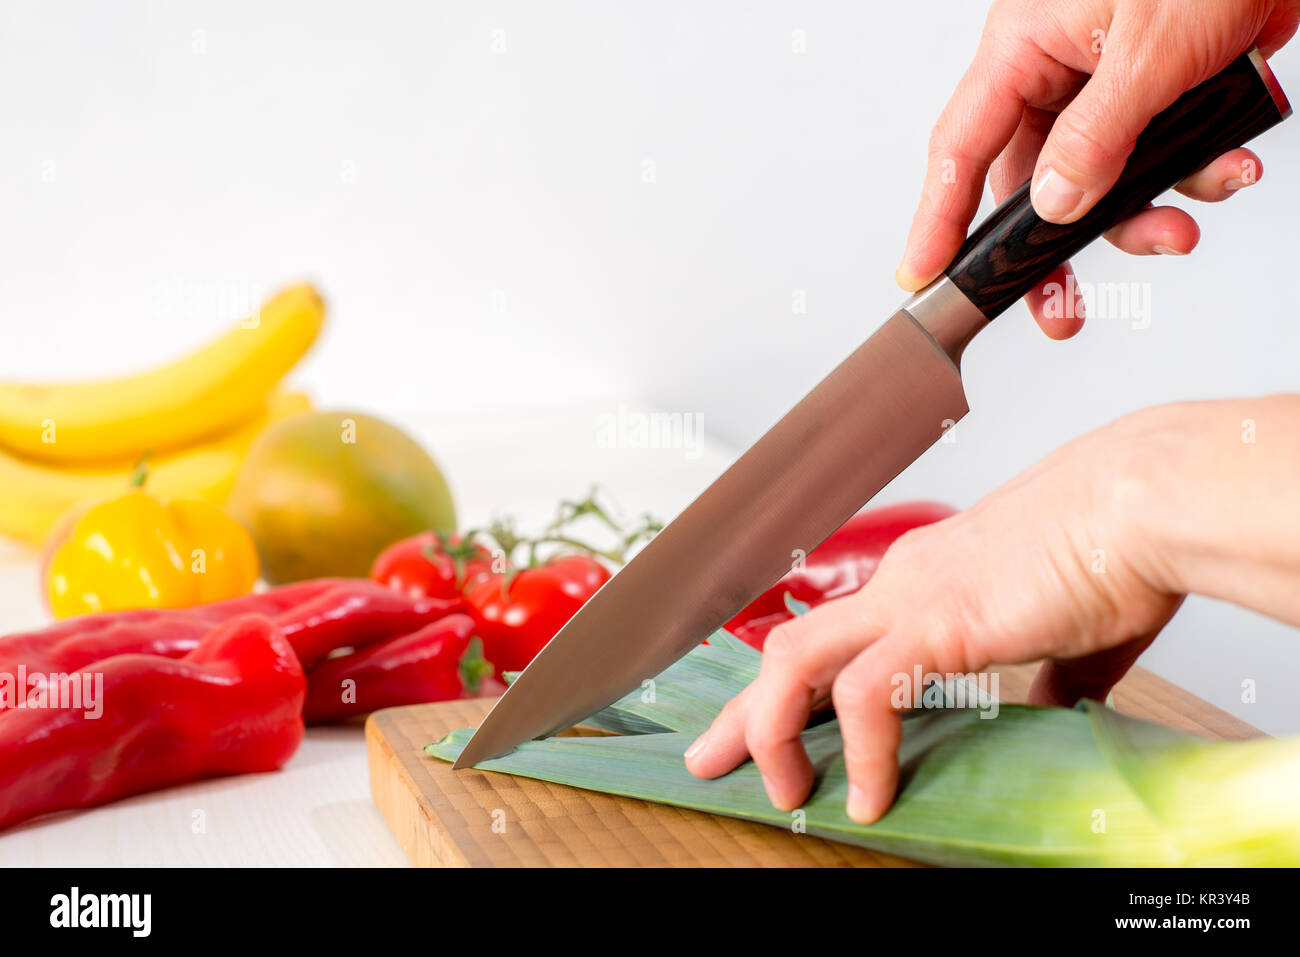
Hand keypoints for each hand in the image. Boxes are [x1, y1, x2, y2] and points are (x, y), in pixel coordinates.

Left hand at [685, 404, 1194, 822]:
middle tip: (711, 758)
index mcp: (926, 581)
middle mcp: (900, 583)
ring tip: (786, 792)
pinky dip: (860, 752)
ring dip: (773, 730)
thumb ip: (1051, 674)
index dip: (794, 689)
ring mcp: (909, 598)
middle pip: (788, 647)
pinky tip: (871, 795)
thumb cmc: (1119, 550)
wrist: (1145, 499)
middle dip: (744, 710)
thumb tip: (1053, 708)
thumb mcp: (1071, 630)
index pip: (834, 641)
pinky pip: (868, 694)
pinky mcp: (935, 620)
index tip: (772, 730)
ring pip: (795, 661)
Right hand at [896, 0, 1299, 337]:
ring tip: (1184, 226)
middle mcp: (1056, 69)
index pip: (961, 147)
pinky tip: (1229, 164)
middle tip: (1062, 309)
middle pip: (1032, 184)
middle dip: (1063, 246)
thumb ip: (1097, 135)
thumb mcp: (1152, 49)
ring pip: (1100, 183)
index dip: (938, 218)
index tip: (923, 275)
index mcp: (1025, 45)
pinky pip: (1155, 160)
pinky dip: (1193, 176)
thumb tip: (1055, 205)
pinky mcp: (1156, 95)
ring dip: (1146, 214)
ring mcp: (1106, 85)